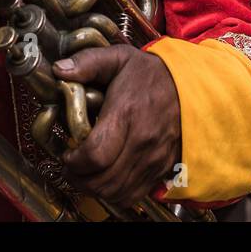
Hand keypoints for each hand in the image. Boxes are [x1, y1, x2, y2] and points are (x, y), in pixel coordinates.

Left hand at [55, 44, 180, 207]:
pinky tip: (107, 179)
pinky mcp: (162, 168)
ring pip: (117, 191)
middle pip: (103, 179)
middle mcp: (142, 141)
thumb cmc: (152, 73)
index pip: (95, 154)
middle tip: (71, 166)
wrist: (191, 85)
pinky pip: (135, 193)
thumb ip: (87, 62)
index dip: (74, 161)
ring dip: (95, 188)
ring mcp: (154, 158)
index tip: (67, 154)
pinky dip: (116, 193)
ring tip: (85, 173)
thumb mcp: (119, 58)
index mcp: (126, 113)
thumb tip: (59, 70)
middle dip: (79, 178)